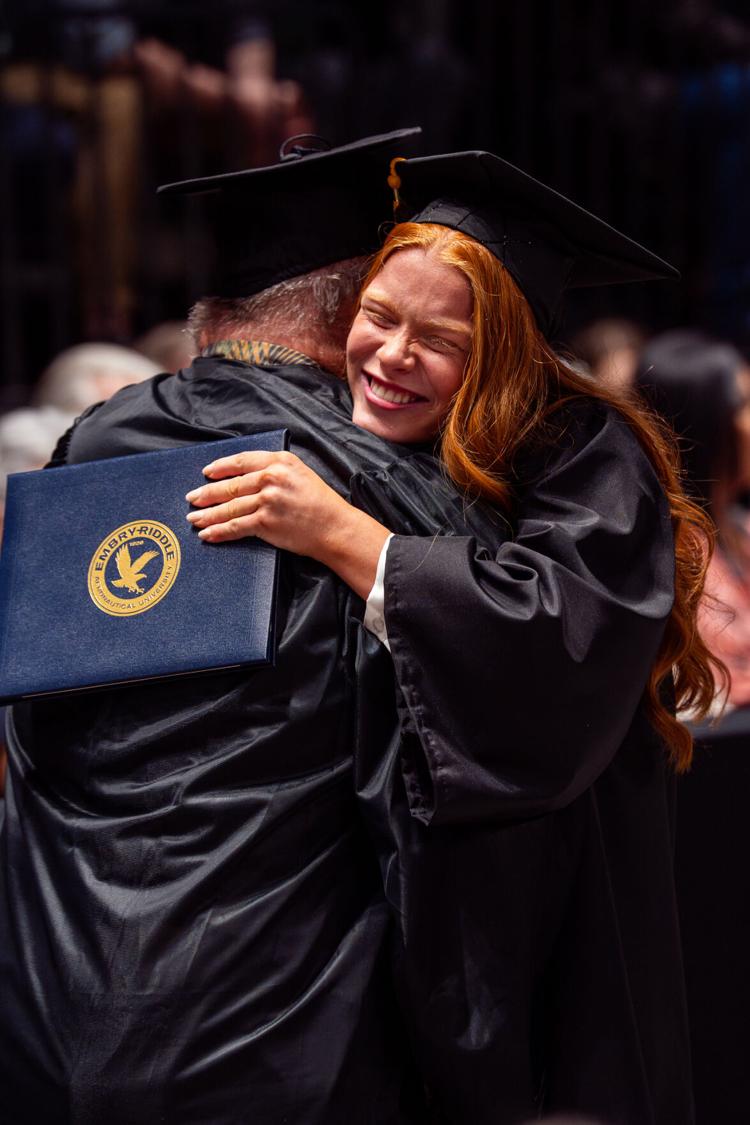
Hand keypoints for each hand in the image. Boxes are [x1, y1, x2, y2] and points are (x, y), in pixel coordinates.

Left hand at [185, 451, 389, 597]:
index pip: (242, 461)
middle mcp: (271, 477)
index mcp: (280, 461)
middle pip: (230, 485)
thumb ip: (275, 470)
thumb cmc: (321, 503)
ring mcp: (267, 500)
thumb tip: (246, 478)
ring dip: (207, 514)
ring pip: (229, 507)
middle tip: (192, 498)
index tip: (207, 472)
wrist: (335, 527)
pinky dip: (219, 531)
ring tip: (193, 518)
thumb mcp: (300, 474)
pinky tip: (207, 534)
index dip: (221, 467)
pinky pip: (235, 526)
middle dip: (207, 493)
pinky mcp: (266, 522)